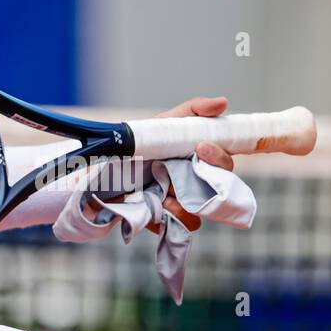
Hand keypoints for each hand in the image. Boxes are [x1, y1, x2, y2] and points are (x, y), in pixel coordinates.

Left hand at [83, 96, 232, 233]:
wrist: (106, 163)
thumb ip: (193, 110)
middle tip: (177, 173)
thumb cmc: (142, 142)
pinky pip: (176, 228)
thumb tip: (222, 102)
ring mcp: (180, 204)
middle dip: (201, 184)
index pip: (224, 165)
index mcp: (199, 162)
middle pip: (219, 194)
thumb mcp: (165, 122)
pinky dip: (167, 221)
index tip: (201, 148)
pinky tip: (155, 209)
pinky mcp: (163, 220)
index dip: (219, 159)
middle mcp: (194, 185)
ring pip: (199, 215)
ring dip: (184, 206)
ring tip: (163, 195)